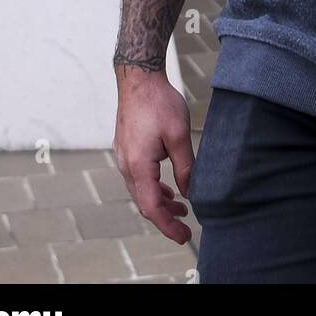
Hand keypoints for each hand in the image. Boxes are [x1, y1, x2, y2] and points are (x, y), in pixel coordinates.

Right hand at [113, 71, 195, 243]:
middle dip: (165, 218)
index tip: (184, 237)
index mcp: (139, 165)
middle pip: (145, 203)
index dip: (168, 225)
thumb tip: (190, 192)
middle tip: (186, 230)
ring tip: (182, 210)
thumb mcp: (179, 135)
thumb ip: (185, 167)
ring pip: (141, 191)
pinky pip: (138, 178)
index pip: (152, 207)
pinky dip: (154, 189)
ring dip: (161, 203)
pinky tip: (168, 190)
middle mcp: (126, 165)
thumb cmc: (158, 103)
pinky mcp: (127, 150)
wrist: (138, 79)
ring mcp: (124, 157)